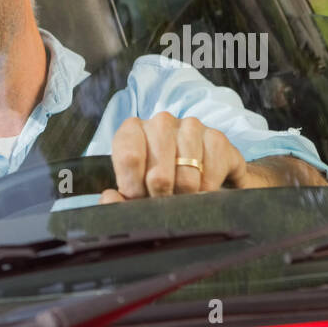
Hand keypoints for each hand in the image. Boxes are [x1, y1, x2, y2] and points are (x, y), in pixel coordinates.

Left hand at [99, 112, 271, 203]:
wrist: (193, 172)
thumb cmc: (152, 180)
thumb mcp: (131, 189)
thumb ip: (117, 199)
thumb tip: (110, 198)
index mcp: (131, 130)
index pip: (129, 158)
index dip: (134, 189)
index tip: (139, 200)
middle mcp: (160, 122)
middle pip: (159, 175)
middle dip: (161, 198)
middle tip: (163, 204)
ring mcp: (191, 126)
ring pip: (187, 177)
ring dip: (186, 196)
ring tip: (182, 198)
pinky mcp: (217, 137)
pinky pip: (212, 173)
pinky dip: (208, 190)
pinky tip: (202, 189)